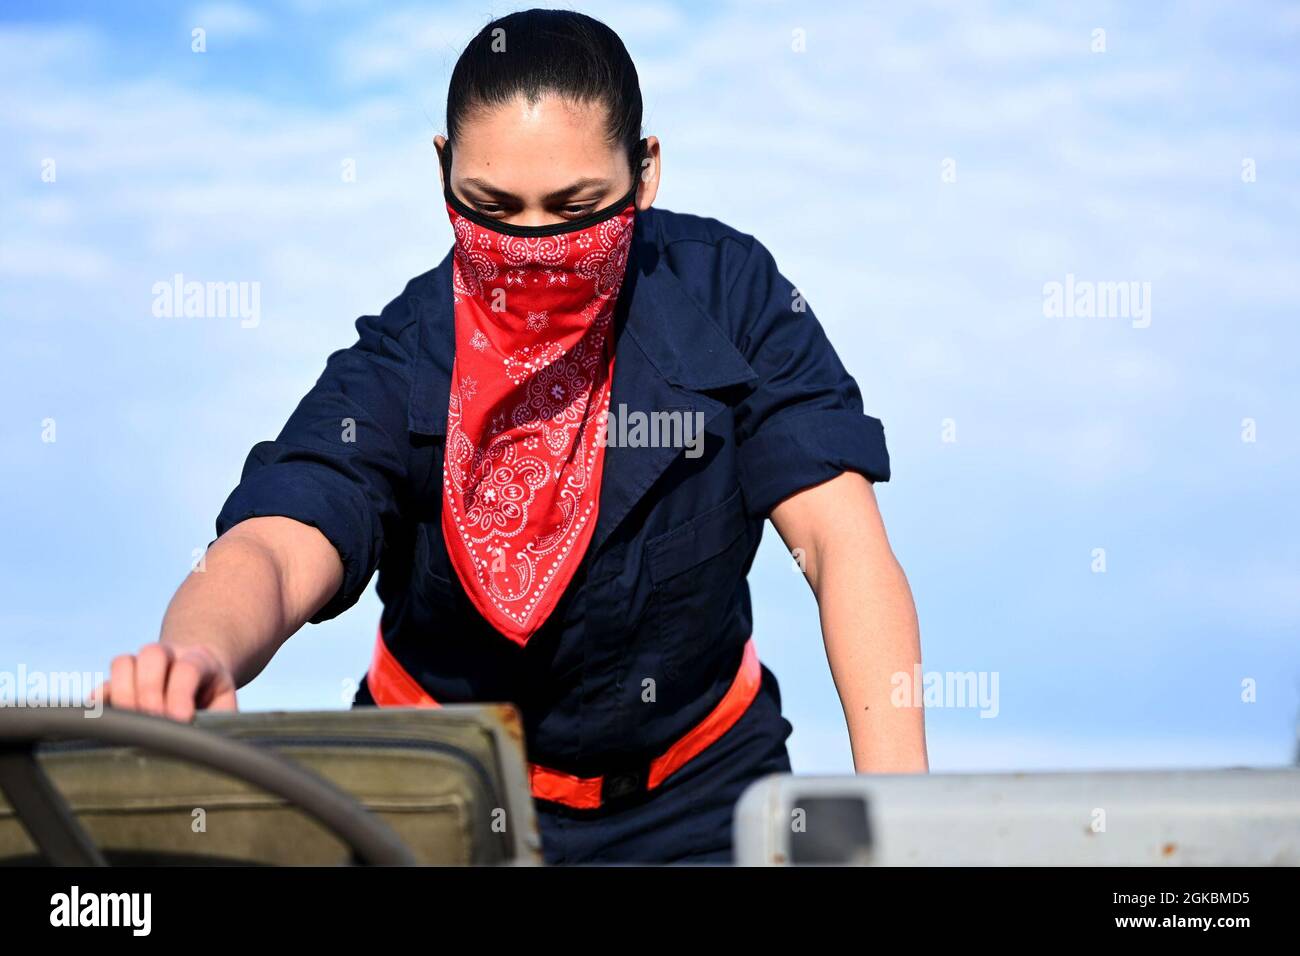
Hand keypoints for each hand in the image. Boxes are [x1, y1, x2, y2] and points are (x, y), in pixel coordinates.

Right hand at [93, 643, 237, 721]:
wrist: (199, 676)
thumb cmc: (214, 699)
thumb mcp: (225, 705)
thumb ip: (221, 720)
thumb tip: (208, 746)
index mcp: (200, 660)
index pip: (187, 668)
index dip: (180, 694)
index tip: (180, 720)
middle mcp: (168, 655)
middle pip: (152, 654)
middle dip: (150, 691)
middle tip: (155, 723)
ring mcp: (141, 664)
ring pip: (123, 662)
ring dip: (123, 693)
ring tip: (133, 724)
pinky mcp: (118, 682)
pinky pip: (102, 685)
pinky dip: (100, 703)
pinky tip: (105, 723)